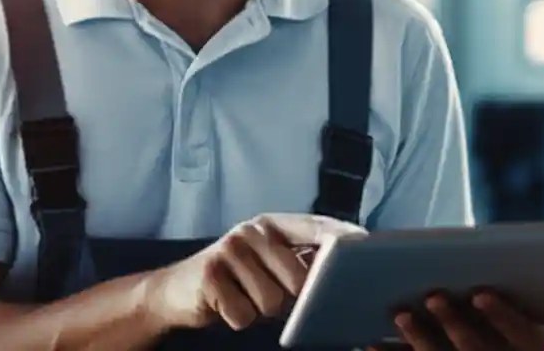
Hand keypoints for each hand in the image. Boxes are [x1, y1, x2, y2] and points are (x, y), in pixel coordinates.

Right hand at [145, 213, 365, 331]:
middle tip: (265, 293)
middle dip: (288, 299)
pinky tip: (224, 306)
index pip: (315, 226)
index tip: (367, 243)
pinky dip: (237, 319)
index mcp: (271, 225)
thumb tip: (341, 275)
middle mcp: (251, 231)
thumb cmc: (235, 281)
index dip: (342, 236)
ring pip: (271, 302)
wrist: (176, 291)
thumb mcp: (267, 265)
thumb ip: (298, 263)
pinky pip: (244, 315)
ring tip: (243, 298)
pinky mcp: (210, 275)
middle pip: (298, 279)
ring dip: (259, 311)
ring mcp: (229, 250)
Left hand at [373, 291, 543, 350]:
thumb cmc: (506, 305)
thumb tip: (488, 250)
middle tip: (433, 296)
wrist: (489, 338)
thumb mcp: (519, 297)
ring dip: (420, 339)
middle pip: (477, 350)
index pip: (521, 334)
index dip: (501, 316)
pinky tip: (373, 345)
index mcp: (529, 343)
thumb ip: (510, 282)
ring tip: (400, 314)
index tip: (480, 293)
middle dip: (454, 324)